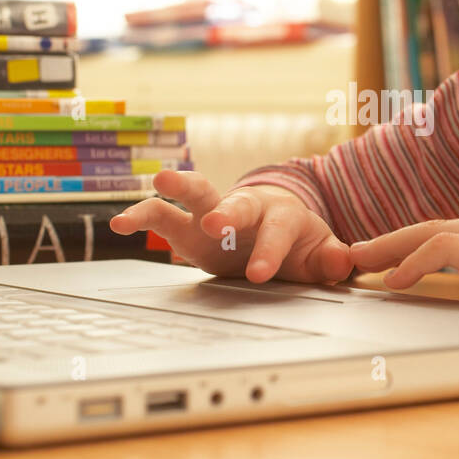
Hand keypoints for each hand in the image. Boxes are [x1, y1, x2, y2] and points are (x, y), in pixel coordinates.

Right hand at [109, 170, 352, 283]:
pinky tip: (117, 224)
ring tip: (155, 184)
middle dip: (227, 211)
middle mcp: (244, 207)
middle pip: (236, 202)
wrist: (272, 227)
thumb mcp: (318, 252)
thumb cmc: (296, 241)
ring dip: (176, 189)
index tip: (260, 274)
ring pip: (194, 194)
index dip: (269, 251)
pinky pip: (161, 217)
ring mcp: (211, 213)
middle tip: (216, 220)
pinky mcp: (186, 227)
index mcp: (280, 214)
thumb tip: (342, 261)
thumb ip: (330, 259)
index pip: (277, 232)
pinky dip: (140, 217)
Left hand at [349, 206, 458, 317]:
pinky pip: (448, 248)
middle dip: (390, 240)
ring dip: (392, 248)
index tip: (385, 261)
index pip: (454, 233)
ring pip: (435, 231)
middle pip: (435, 225)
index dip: (414, 246)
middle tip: (355, 255)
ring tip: (360, 263)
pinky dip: (416, 260)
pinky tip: (396, 279)